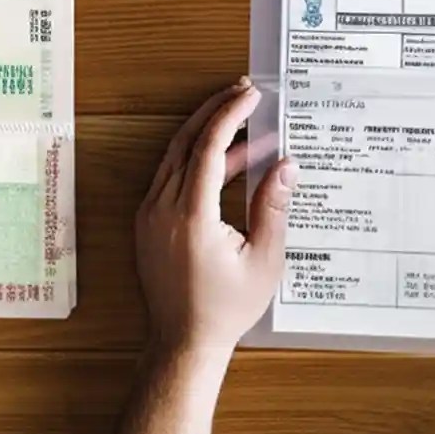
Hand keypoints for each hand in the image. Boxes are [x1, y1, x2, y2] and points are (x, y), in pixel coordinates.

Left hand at [135, 77, 297, 355]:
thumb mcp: (263, 259)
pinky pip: (170, 177)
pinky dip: (196, 160)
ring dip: (205, 134)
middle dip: (215, 111)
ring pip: (175, 157)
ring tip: (240, 121)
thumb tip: (286, 165)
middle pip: (186, 142)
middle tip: (242, 92)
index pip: (209, 147)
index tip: (250, 96)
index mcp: (191, 215)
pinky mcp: (148, 223)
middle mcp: (163, 209)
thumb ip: (273, 207)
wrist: (184, 341)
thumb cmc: (225, 308)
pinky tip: (226, 161)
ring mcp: (150, 215)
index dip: (231, 116)